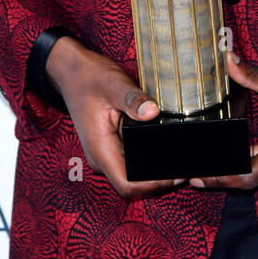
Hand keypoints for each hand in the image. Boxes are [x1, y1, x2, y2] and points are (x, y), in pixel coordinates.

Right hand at [46, 36, 185, 198]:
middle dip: (159, 182)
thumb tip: (153, 112)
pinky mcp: (110, 146)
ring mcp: (105, 153)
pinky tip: (164, 150)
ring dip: (154, 174)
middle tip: (185, 168)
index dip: (152, 186)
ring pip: (131, 176)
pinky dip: (148, 161)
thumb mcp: (114, 85)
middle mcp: (101, 158)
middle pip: (132, 185)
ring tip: (179, 161)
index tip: (175, 176)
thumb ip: (133, 100)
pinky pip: (130, 163)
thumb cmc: (89, 78)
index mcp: (101, 150)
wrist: (72, 72)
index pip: (127, 185)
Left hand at [188, 51, 257, 190]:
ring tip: (209, 164)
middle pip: (251, 181)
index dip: (220, 178)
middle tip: (194, 171)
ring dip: (237, 172)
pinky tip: (237, 153)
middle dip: (222, 177)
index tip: (198, 175)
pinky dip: (253, 165)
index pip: (248, 176)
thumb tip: (228, 59)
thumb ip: (255, 76)